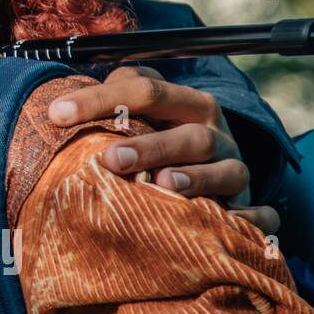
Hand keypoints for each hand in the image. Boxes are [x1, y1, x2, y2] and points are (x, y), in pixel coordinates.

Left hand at [48, 65, 279, 233]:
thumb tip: (53, 112)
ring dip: (195, 177)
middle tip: (110, 158)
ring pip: (226, 170)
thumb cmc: (157, 139)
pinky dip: (252, 220)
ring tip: (163, 186)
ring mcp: (233, 167)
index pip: (143, 90)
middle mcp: (212, 132)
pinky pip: (260, 215)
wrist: (213, 167)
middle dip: (150, 145)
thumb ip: (106, 106)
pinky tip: (231, 223)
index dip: (98, 100)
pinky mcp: (247, 203)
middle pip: (188, 133)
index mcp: (182, 102)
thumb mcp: (136, 115)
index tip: (56, 116)